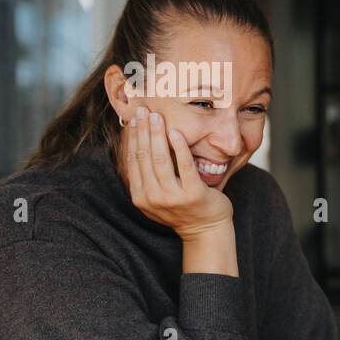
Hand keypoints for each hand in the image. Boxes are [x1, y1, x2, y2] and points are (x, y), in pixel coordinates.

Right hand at [121, 105, 232, 240]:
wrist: (207, 230)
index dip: (132, 137)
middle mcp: (152, 199)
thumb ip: (147, 176)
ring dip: (157, 134)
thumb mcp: (158, 196)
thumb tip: (137, 143)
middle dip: (143, 130)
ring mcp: (172, 198)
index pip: (133, 161)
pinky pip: (184, 165)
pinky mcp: (193, 194)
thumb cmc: (184, 208)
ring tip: (157, 116)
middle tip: (143, 109)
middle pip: (144, 157)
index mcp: (140, 197)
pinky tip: (176, 132)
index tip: (134, 118)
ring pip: (160, 159)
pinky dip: (179, 146)